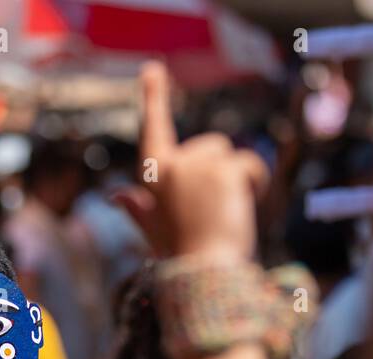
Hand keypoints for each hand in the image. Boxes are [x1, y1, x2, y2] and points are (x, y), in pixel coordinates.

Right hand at [116, 63, 266, 262]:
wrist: (205, 276)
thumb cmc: (182, 256)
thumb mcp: (157, 228)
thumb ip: (139, 208)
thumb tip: (117, 195)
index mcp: (153, 174)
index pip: (154, 130)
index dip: (153, 96)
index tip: (153, 68)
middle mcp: (171, 164)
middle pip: (210, 146)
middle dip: (219, 173)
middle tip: (212, 213)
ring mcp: (198, 164)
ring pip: (231, 156)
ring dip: (237, 180)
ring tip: (225, 214)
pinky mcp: (224, 169)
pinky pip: (251, 165)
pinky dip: (254, 185)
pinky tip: (242, 208)